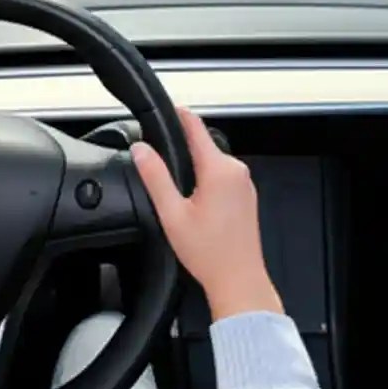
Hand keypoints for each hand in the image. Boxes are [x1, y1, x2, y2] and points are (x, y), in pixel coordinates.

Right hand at [131, 108, 282, 321]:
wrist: (238, 279)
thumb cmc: (209, 253)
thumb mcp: (172, 213)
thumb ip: (155, 177)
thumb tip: (141, 149)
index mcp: (219, 170)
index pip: (196, 128)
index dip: (179, 116)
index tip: (168, 109)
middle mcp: (236, 171)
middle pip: (204, 146)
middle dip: (182, 149)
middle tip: (159, 160)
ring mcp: (245, 184)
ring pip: (213, 163)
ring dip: (195, 168)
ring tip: (175, 189)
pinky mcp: (246, 196)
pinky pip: (223, 177)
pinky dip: (207, 181)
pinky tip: (195, 203)